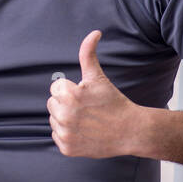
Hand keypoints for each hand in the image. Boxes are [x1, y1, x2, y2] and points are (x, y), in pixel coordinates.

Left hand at [47, 30, 137, 158]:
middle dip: (66, 104)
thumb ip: (88, 53)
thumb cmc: (113, 102)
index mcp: (68, 95)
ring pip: (54, 120)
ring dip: (66, 119)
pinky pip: (57, 137)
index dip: (71, 90)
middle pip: (52, 104)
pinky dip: (69, 136)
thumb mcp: (98, 77)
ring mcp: (65, 133)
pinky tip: (84, 133)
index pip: (55, 88)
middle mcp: (64, 115)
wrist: (130, 131)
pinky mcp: (67, 148)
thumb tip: (94, 32)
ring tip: (86, 120)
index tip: (85, 96)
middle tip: (86, 108)